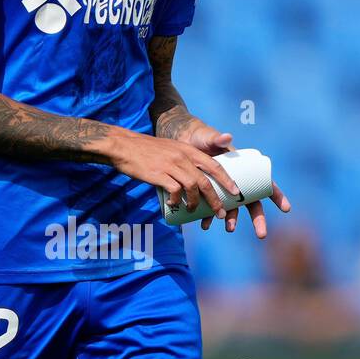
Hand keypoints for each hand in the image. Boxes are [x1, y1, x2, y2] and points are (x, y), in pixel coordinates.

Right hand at [112, 130, 241, 217]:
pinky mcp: (158, 174)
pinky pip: (174, 191)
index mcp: (188, 150)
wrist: (124, 146)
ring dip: (196, 203)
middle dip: (215, 199)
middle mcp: (182, 156)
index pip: (214, 165)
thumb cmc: (147, 150)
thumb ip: (183, 161)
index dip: (226, 180)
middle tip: (220, 212)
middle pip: (205, 180)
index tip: (235, 192)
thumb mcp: (170, 149)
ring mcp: (171, 165)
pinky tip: (174, 205)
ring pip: (192, 187)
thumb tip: (194, 181)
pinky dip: (177, 201)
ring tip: (193, 210)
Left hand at [178, 119, 290, 238]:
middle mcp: (237, 183)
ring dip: (232, 220)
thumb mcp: (209, 138)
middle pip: (252, 204)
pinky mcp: (210, 195)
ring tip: (228, 229)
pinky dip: (209, 217)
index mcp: (245, 169)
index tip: (286, 208)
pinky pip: (212, 209)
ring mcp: (224, 191)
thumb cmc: (202, 139)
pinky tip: (205, 224)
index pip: (266, 183)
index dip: (277, 196)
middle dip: (257, 220)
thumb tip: (227, 137)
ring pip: (233, 209)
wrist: (184, 144)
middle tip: (262, 234)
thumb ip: (217, 139)